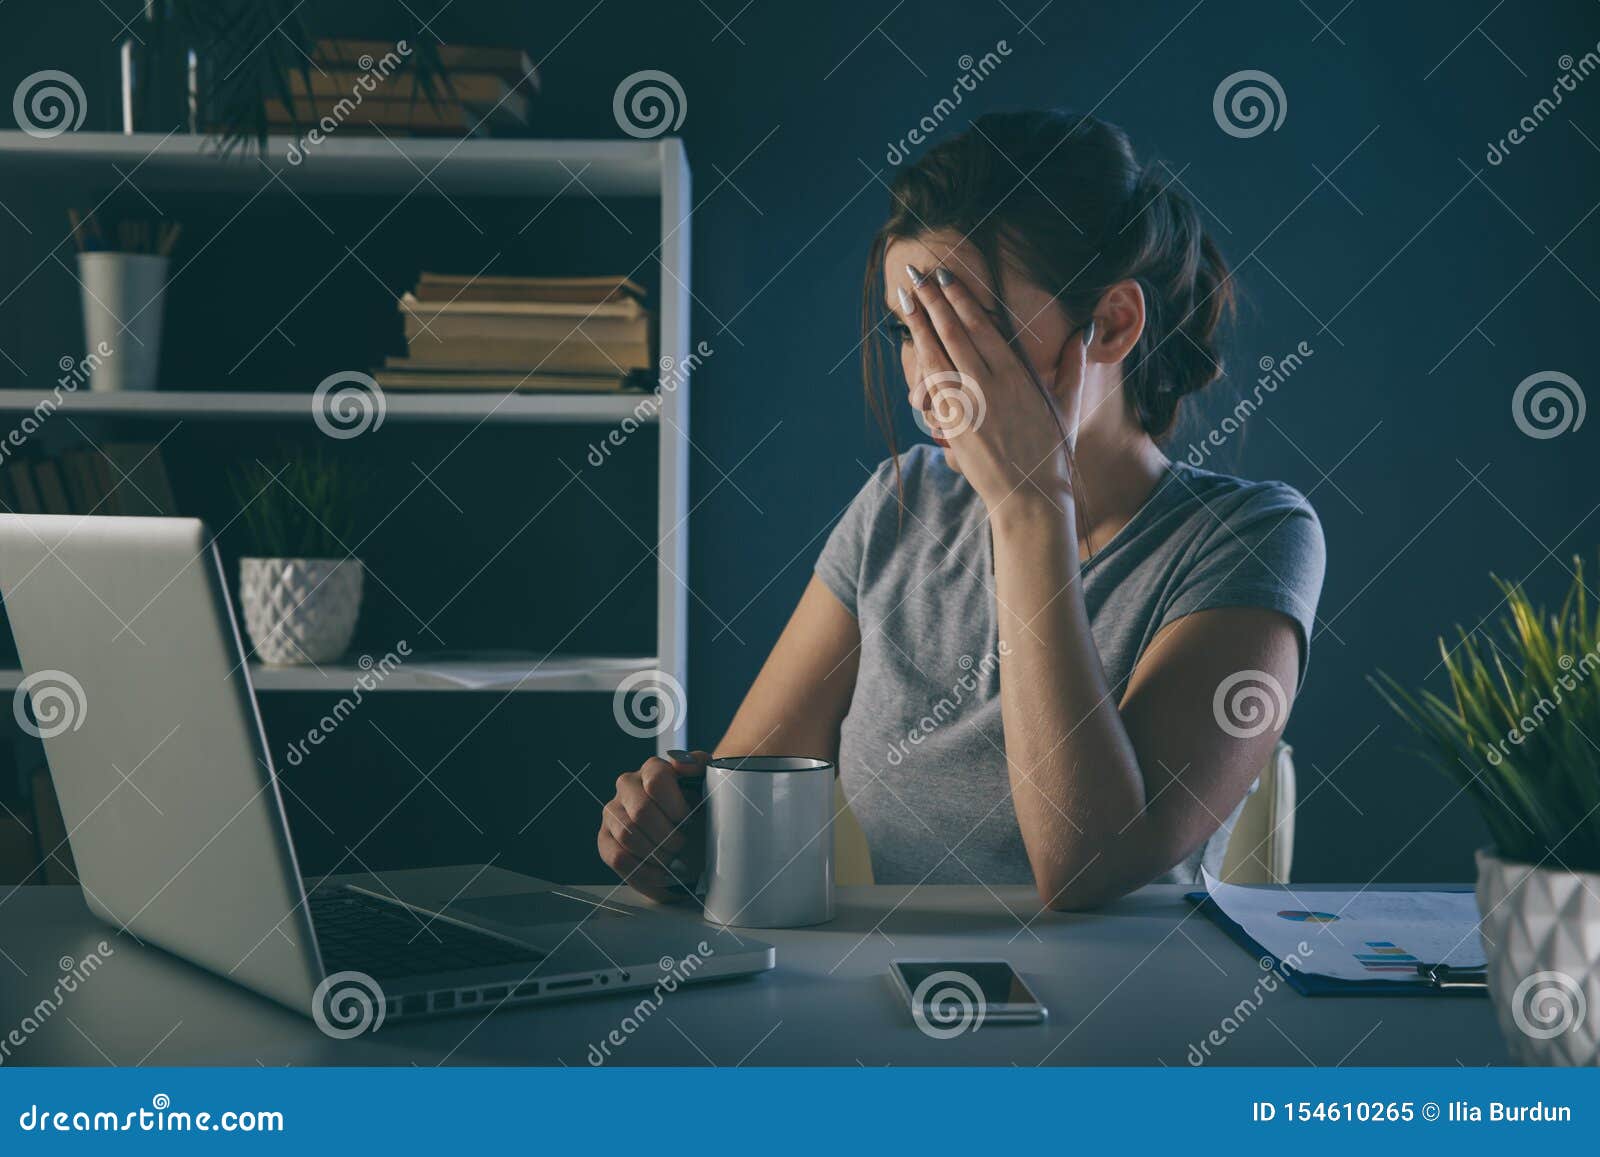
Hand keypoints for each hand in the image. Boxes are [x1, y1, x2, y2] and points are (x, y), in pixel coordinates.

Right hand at [597, 748, 710, 902]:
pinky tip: (660, 875)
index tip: (689, 821)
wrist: (687, 827)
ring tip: (674, 862)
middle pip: (641, 811)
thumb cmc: (697, 803)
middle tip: (683, 846)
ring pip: (627, 835)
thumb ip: (697, 764)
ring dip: (655, 854)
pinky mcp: (605, 838)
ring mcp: (612, 812)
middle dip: (667, 836)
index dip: (675, 806)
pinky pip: (617, 857)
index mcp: (652, 768)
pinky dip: (642, 871)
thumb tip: (678, 763)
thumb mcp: (704, 780)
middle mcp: (627, 785)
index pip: (656, 780)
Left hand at [902, 264, 1091, 516]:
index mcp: (1017, 375)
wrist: (1031, 496)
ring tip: (904, 297)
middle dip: (932, 300)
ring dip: (919, 324)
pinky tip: (912, 343)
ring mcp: (969, 406)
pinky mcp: (954, 427)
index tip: (946, 277)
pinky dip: (920, 361)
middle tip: (915, 273)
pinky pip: (932, 387)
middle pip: (954, 333)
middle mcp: (990, 385)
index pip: (982, 326)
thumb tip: (1085, 330)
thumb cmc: (1051, 452)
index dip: (961, 299)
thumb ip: (1074, 364)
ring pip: (937, 355)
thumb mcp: (1069, 404)